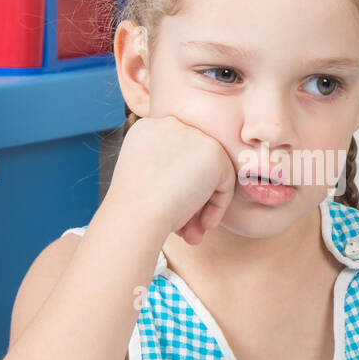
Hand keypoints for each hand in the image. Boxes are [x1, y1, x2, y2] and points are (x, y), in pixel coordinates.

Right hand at [109, 114, 235, 245]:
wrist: (136, 212)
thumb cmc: (133, 208)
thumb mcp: (143, 180)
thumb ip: (165, 173)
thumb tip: (190, 188)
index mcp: (148, 129)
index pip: (174, 157)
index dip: (174, 188)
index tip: (169, 212)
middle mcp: (171, 125)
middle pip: (193, 164)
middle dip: (190, 201)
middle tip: (184, 229)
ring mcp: (195, 136)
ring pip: (209, 174)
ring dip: (201, 208)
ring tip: (191, 235)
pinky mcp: (215, 152)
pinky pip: (225, 183)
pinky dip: (217, 208)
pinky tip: (202, 226)